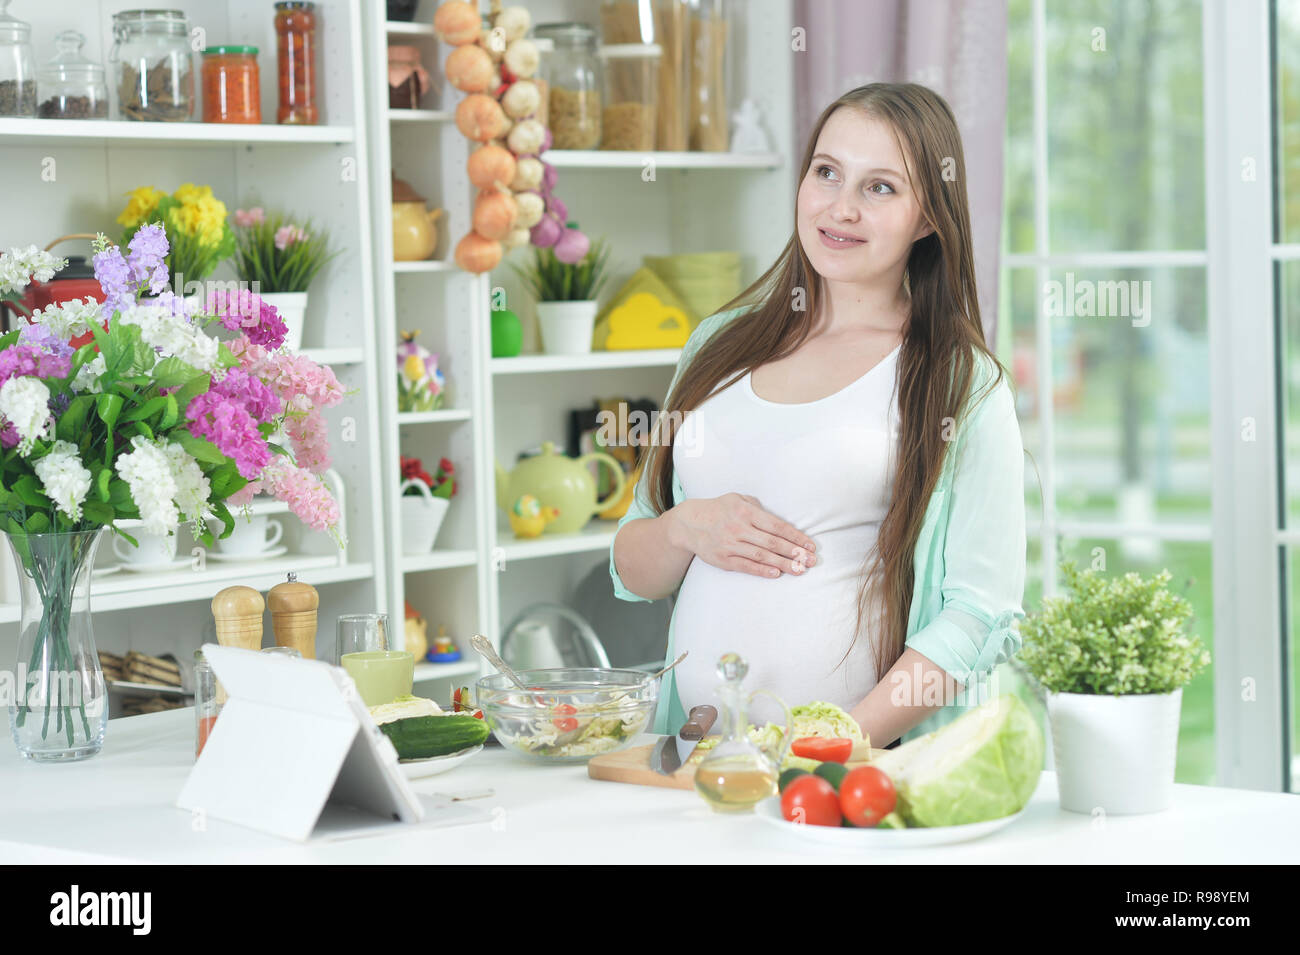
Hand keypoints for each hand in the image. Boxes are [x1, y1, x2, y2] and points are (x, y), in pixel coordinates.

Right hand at [667, 493, 816, 578]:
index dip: (795, 536)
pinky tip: (776, 574)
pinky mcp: (723, 559)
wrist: (689, 523)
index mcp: (746, 511)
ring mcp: (730, 544)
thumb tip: (779, 522)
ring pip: (761, 556)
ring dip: (783, 564)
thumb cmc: (719, 509)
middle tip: (811, 561)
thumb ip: (758, 507)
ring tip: (800, 570)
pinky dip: (762, 570)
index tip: (810, 545)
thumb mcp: (737, 499)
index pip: (777, 525)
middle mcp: (738, 527)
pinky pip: (746, 566)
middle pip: (772, 542)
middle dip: (794, 552)